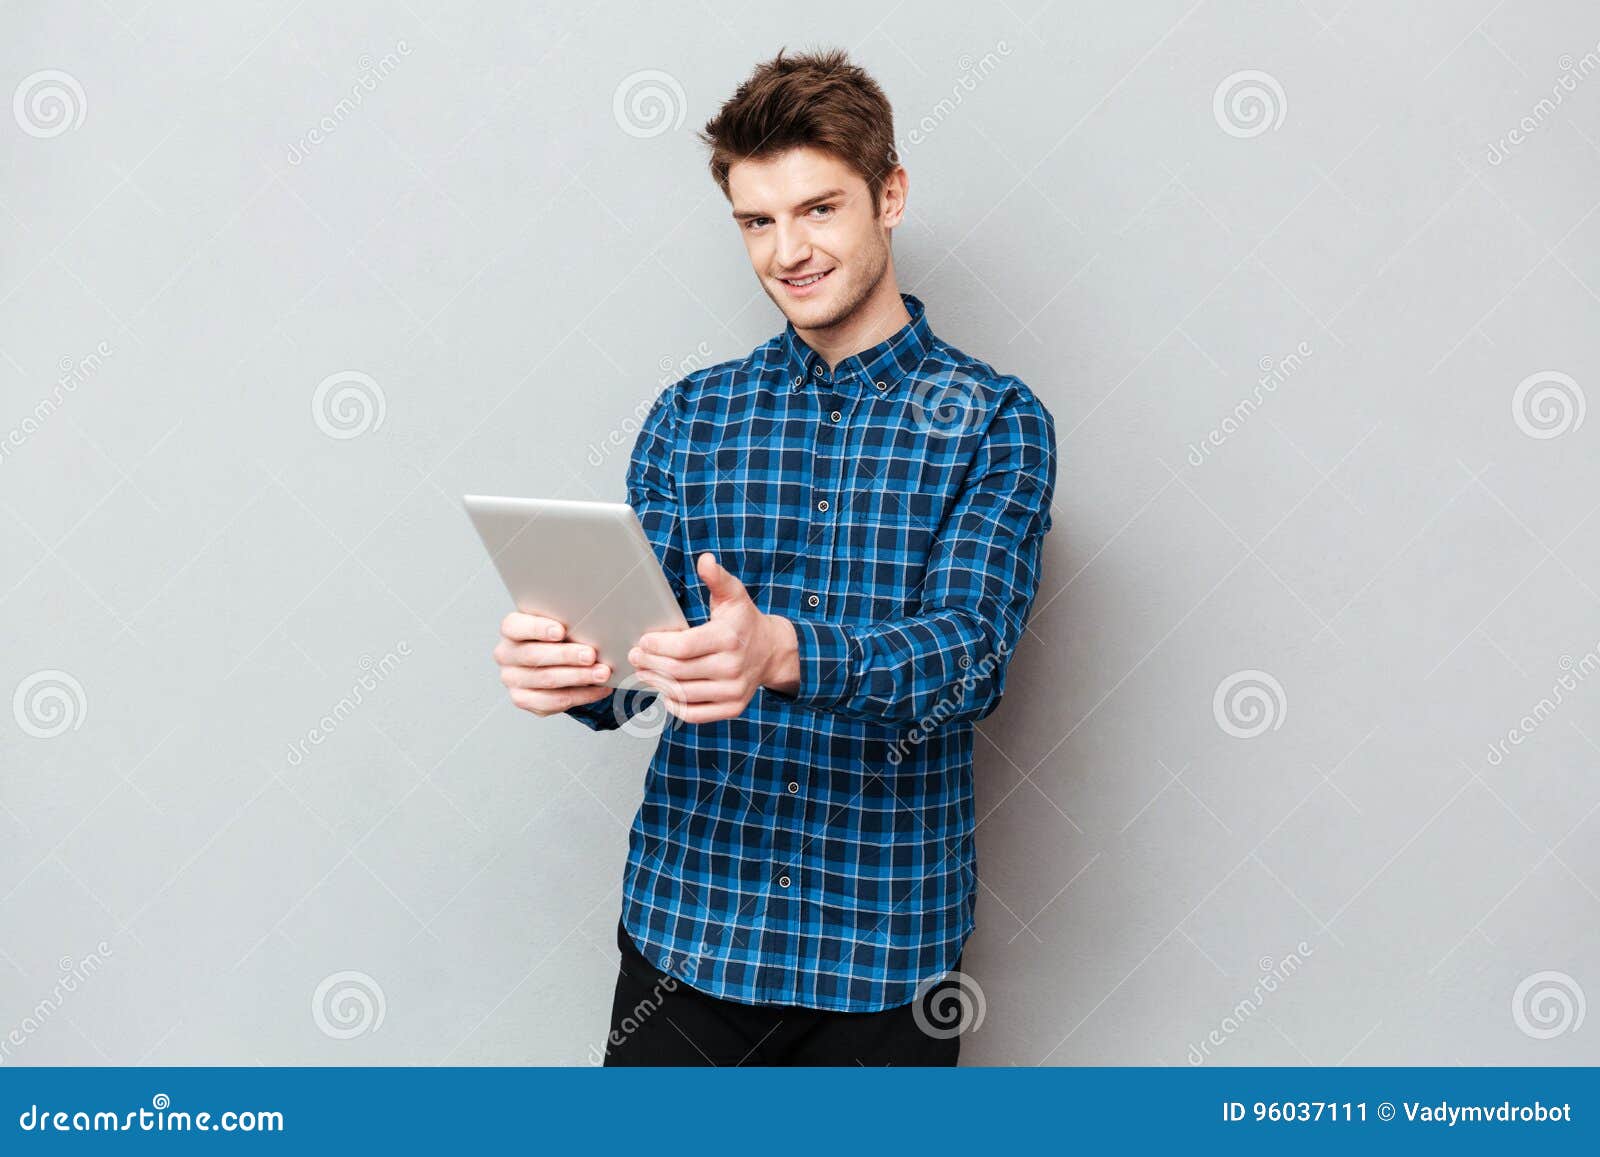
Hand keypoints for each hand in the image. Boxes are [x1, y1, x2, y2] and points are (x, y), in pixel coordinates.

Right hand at [494, 611, 612, 716]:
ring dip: (579, 677)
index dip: (538, 629)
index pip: (515, 627)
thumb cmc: (557, 638)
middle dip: (566, 655)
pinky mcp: (523, 699)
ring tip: (602, 673)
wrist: (553, 662)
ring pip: (547, 679)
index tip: (561, 631)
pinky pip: (554, 700)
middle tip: (591, 655)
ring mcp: (512, 679)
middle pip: (534, 655)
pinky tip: (599, 689)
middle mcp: (506, 655)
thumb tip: (592, 628)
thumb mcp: (559, 624)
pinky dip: (582, 695)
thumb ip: (566, 623)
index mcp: (511, 630)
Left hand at [630, 552, 798, 723]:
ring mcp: (734, 691)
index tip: (643, 641)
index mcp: (729, 638)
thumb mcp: (733, 595)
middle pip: (678, 671)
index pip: (684, 647)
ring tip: (645, 672)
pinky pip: (694, 714)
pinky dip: (674, 704)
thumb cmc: (744, 621)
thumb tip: (705, 560)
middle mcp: (733, 667)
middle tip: (635, 657)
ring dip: (657, 683)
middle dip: (650, 664)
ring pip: (683, 694)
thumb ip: (717, 578)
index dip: (657, 646)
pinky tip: (666, 691)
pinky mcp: (732, 708)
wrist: (772, 651)